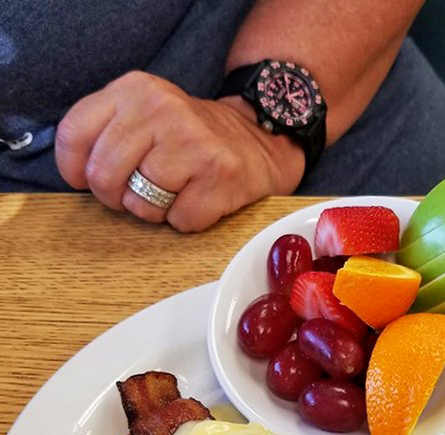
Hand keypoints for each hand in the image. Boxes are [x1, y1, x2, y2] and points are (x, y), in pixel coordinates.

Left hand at [55, 71, 304, 231]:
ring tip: (175, 192)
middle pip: (104, 176)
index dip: (76, 171)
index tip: (90, 180)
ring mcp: (193, 141)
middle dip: (117, 197)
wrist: (256, 139)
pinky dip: (186, 220)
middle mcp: (161, 108)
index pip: (74, 135)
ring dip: (155, 211)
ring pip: (141, 204)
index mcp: (134, 90)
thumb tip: (79, 177)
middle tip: (140, 192)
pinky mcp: (220, 174)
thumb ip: (104, 134)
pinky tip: (200, 199)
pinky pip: (180, 220)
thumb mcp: (141, 116)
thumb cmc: (188, 139)